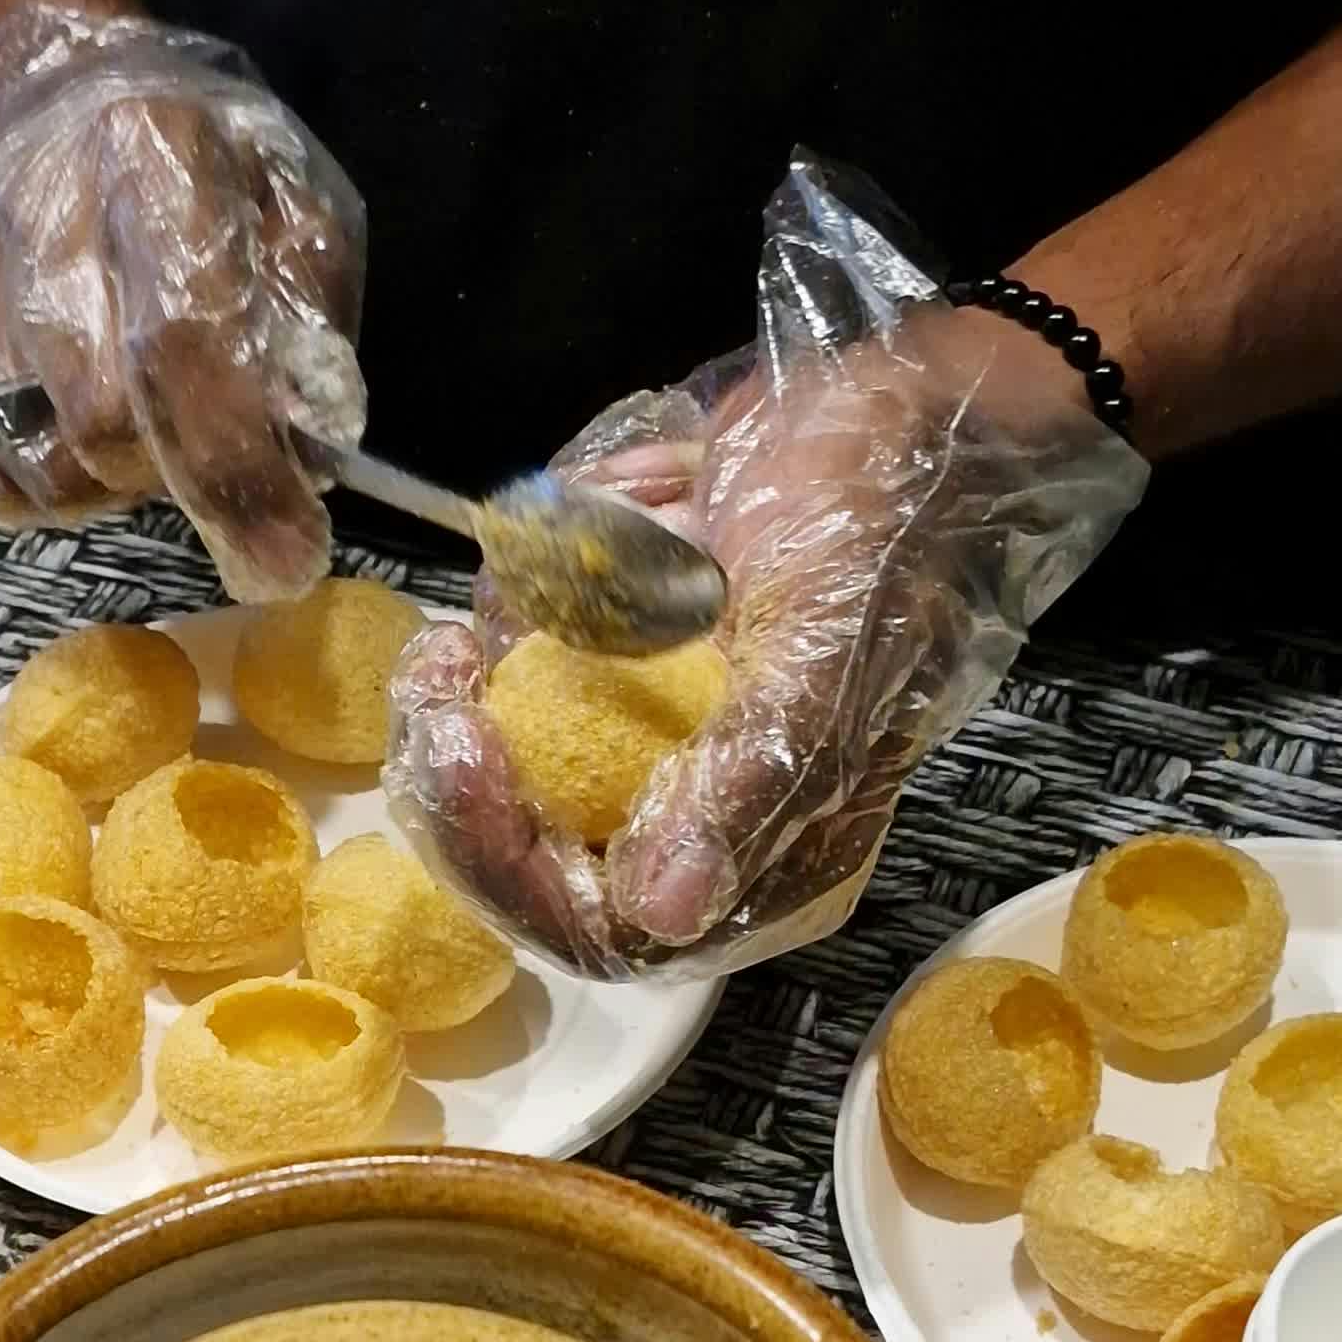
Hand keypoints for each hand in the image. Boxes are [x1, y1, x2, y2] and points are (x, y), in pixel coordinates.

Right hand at [0, 6, 366, 600]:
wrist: (53, 102)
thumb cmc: (201, 167)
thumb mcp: (297, 207)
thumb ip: (311, 320)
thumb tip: (305, 454)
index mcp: (153, 165)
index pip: (183, 345)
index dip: (237, 469)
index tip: (288, 556)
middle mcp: (39, 223)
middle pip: (100, 422)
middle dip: (180, 477)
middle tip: (216, 454)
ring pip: (39, 469)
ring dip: (113, 484)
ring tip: (142, 424)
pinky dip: (46, 488)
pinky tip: (76, 431)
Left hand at [387, 155, 1147, 978]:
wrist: (911, 408)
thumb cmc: (883, 526)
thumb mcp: (820, 653)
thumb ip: (743, 784)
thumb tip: (663, 908)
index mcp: (775, 859)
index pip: (610, 933)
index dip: (514, 871)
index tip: (460, 761)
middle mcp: (710, 827)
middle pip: (540, 871)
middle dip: (462, 798)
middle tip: (429, 698)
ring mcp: (665, 752)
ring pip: (514, 794)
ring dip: (460, 727)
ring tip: (442, 655)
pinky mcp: (630, 681)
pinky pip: (523, 705)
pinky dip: (484, 666)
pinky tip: (466, 628)